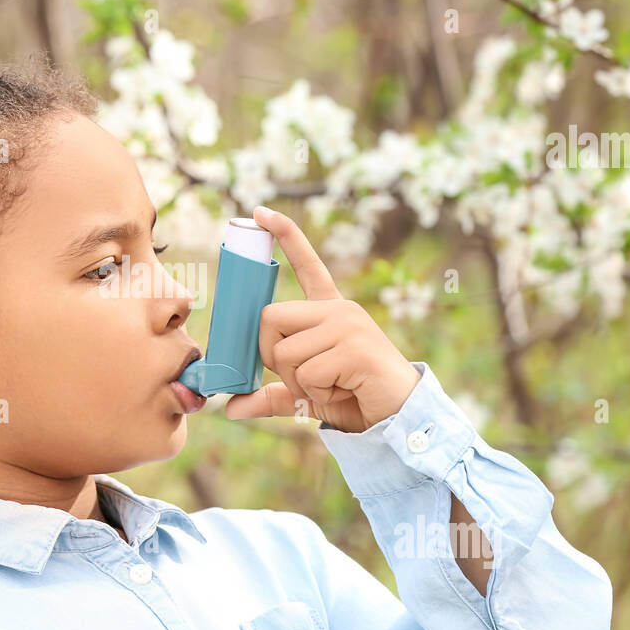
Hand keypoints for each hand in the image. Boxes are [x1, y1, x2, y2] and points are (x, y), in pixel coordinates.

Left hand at [222, 206, 421, 432]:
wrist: (399, 417)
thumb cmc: (355, 399)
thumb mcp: (306, 395)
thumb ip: (272, 395)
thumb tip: (230, 408)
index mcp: (329, 311)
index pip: (307, 264)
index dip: (286, 235)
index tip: (259, 212)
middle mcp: (339, 309)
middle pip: (269, 318)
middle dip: (271, 356)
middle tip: (300, 377)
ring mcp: (348, 324)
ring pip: (284, 352)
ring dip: (296, 382)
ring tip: (329, 386)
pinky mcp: (355, 348)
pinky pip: (306, 373)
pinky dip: (315, 394)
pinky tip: (343, 390)